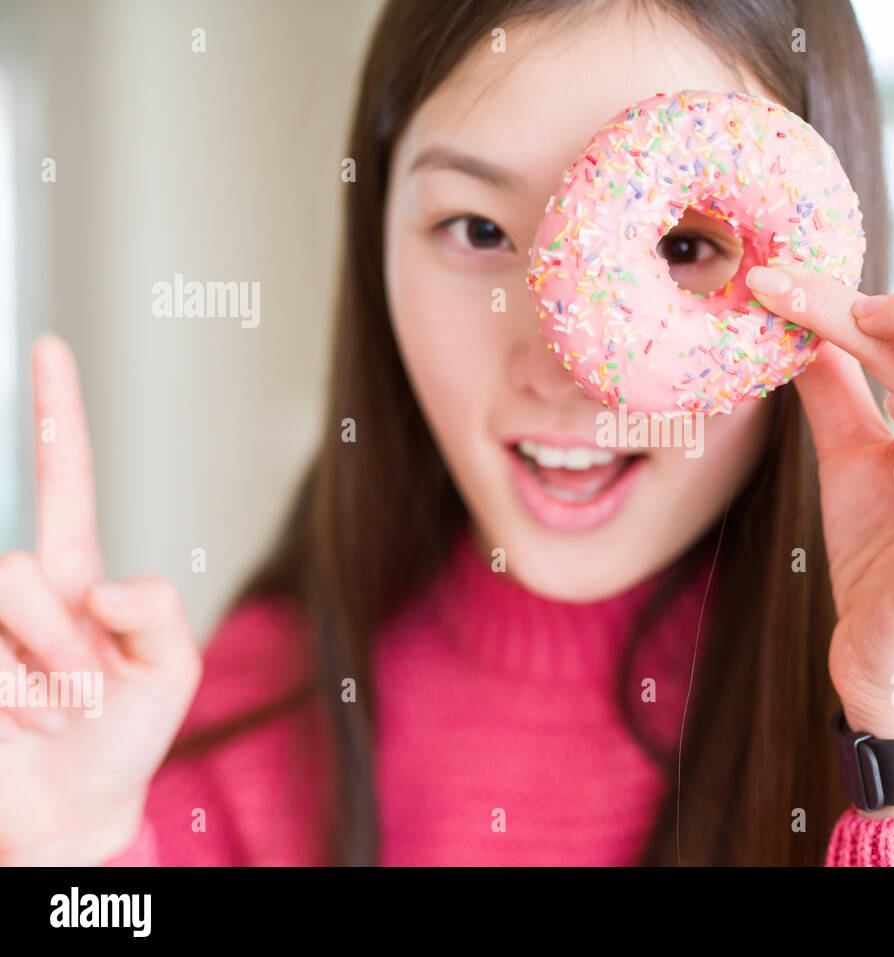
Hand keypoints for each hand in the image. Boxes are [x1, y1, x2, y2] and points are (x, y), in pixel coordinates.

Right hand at [0, 335, 200, 863]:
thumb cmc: (124, 735)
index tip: (51, 348)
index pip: (64, 480)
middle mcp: (18, 589)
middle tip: (84, 688)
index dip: (56, 415)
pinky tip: (26, 722)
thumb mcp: (172, 667)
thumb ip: (159, 608)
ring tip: (57, 709)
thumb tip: (99, 582)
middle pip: (22, 567)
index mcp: (78, 575)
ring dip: (39, 671)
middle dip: (61, 636)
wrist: (77, 807)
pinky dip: (12, 695)